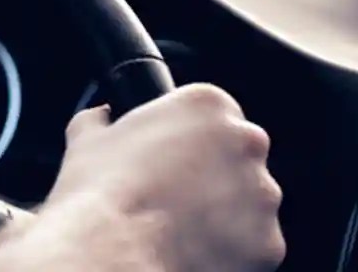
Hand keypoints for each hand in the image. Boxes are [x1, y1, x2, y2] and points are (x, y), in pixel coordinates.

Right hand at [0, 84, 283, 271]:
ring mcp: (263, 194)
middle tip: (173, 195)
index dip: (187, 139)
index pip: (211, 114)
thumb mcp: (88, 140)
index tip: (169, 158)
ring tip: (177, 227)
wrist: (114, 254)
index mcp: (207, 104)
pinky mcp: (269, 242)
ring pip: (248, 201)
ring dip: (223, 212)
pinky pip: (253, 243)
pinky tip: (191, 250)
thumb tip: (100, 118)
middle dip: (212, 173)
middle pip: (237, 154)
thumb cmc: (101, 194)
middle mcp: (246, 141)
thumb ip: (103, 120)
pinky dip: (229, 249)